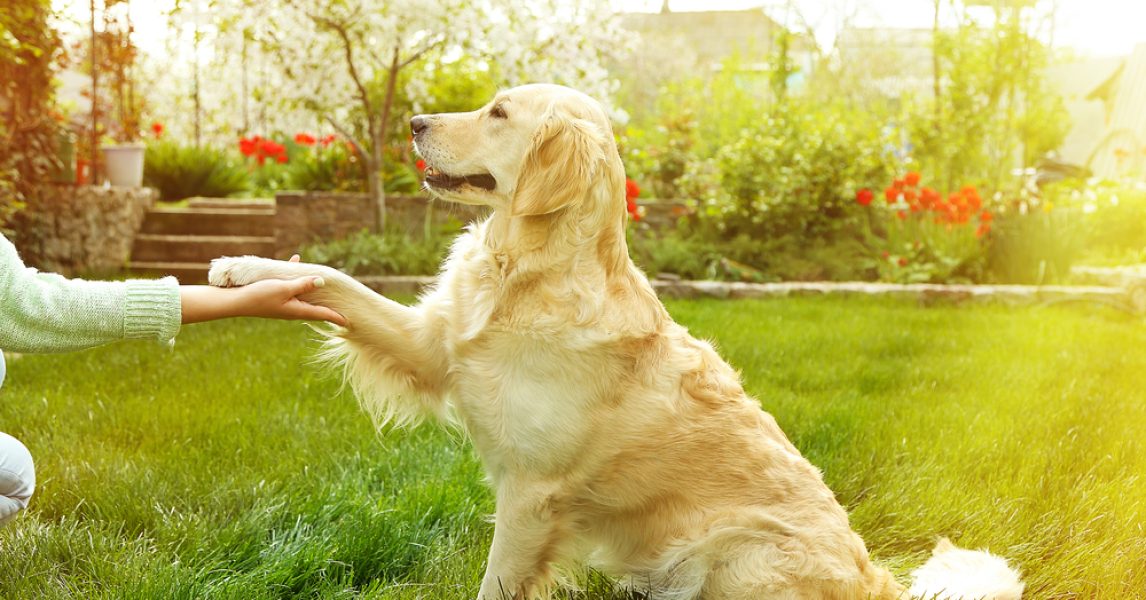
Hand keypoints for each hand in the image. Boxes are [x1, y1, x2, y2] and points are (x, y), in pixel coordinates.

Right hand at [229, 275, 347, 324]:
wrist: (233, 301)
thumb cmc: (259, 296)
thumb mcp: (284, 288)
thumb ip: (303, 284)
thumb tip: (322, 282)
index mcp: (297, 310)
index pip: (322, 314)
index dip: (336, 317)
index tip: (349, 322)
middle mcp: (292, 309)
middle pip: (315, 307)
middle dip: (328, 307)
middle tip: (342, 307)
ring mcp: (283, 303)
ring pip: (303, 294)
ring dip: (313, 288)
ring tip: (324, 282)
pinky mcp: (274, 295)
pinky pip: (289, 285)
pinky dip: (294, 274)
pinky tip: (296, 260)